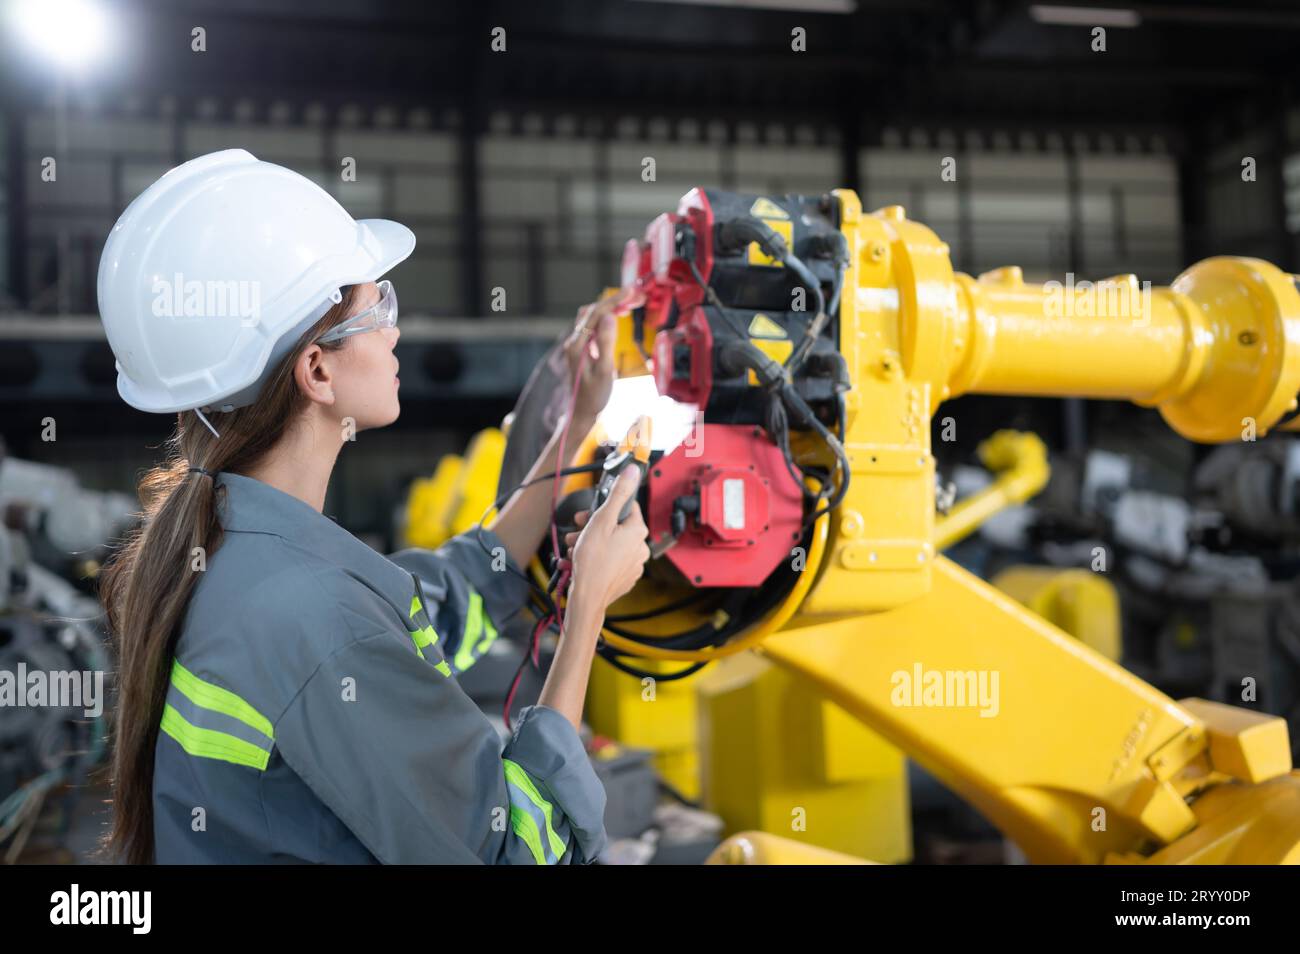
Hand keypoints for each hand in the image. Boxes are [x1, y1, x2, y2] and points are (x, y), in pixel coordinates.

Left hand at [563, 294, 630, 424]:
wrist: (582, 413)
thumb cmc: (594, 397)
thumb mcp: (604, 371)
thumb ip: (606, 343)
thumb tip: (610, 317)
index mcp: (577, 345)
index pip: (596, 314)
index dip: (615, 300)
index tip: (632, 291)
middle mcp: (574, 341)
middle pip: (593, 311)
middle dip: (614, 300)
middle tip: (636, 295)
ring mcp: (577, 344)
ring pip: (592, 317)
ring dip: (610, 307)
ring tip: (630, 303)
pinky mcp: (582, 349)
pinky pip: (593, 326)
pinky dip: (607, 317)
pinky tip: (618, 317)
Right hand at [568, 466, 649, 611]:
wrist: (588, 597)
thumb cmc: (593, 560)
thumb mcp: (601, 519)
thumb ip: (618, 494)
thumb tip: (633, 471)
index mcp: (639, 531)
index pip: (627, 506)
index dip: (605, 507)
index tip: (590, 512)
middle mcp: (641, 548)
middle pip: (617, 526)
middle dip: (593, 526)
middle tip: (577, 530)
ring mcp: (634, 565)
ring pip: (612, 544)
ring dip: (591, 541)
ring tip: (574, 547)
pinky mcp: (625, 577)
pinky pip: (611, 561)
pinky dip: (597, 557)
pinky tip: (582, 560)